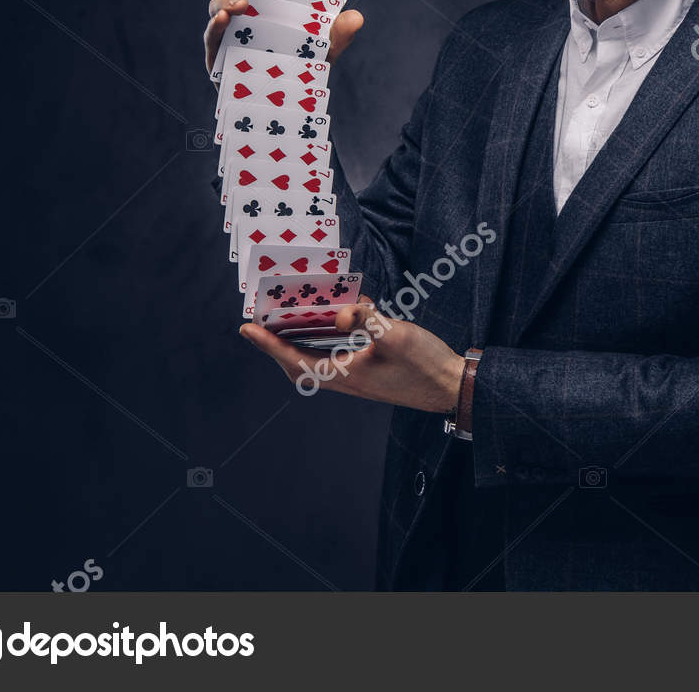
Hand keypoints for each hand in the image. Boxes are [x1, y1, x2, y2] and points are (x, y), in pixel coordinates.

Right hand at [203, 0, 364, 74]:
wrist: (281, 106)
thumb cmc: (300, 70)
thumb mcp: (323, 52)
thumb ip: (338, 35)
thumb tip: (356, 18)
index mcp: (275, 5)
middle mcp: (248, 13)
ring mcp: (230, 32)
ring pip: (219, 7)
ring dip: (227, 2)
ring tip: (240, 5)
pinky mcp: (217, 55)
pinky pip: (212, 37)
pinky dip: (215, 27)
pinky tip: (222, 20)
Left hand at [239, 297, 463, 411]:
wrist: (452, 387)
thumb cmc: (426, 364)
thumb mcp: (396, 335)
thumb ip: (366, 320)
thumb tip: (339, 312)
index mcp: (344, 374)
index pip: (293, 359)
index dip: (268, 344)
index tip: (245, 327)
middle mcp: (346, 379)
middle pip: (299, 363)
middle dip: (279, 344)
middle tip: (264, 323)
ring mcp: (358, 378)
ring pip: (318, 359)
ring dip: (303, 340)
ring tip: (295, 317)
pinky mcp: (370, 373)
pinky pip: (338, 356)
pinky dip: (330, 338)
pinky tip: (344, 317)